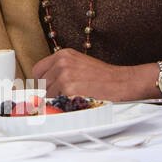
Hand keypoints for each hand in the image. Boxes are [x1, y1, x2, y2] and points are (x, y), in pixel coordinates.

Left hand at [31, 48, 154, 102]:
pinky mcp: (69, 89)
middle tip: (68, 97)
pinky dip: (64, 106)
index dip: (43, 83)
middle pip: (41, 85)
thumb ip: (61, 71)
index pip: (37, 71)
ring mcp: (64, 75)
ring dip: (58, 101)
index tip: (49, 89)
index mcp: (63, 55)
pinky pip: (56, 103)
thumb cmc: (105, 77)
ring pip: (48, 96)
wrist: (124, 82)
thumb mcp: (79, 65)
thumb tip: (44, 86)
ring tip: (76, 98)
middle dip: (51, 93)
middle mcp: (61, 62)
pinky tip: (78, 103)